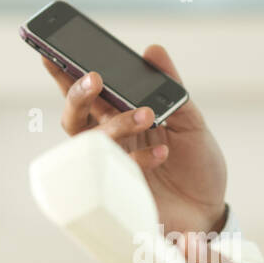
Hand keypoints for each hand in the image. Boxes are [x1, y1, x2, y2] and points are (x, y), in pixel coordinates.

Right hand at [41, 44, 227, 237]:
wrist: (209, 211)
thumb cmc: (197, 165)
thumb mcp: (191, 121)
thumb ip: (171, 87)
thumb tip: (153, 51)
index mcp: (122, 119)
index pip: (90, 94)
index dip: (66, 74)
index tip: (54, 53)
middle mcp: (111, 142)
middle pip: (76, 117)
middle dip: (79, 95)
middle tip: (95, 79)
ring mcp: (113, 167)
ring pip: (91, 142)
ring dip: (116, 124)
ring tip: (147, 114)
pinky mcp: (120, 192)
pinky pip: (115, 171)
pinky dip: (140, 158)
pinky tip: (162, 151)